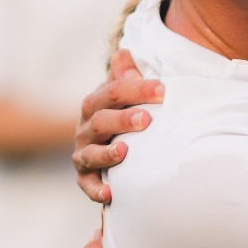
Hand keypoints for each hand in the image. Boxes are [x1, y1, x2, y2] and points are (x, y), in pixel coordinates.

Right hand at [74, 48, 162, 203]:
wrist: (106, 145)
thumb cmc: (122, 115)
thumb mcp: (123, 94)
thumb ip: (125, 76)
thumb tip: (126, 53)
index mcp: (97, 103)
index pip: (114, 91)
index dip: (138, 89)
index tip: (164, 91)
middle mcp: (86, 127)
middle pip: (101, 120)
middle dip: (123, 119)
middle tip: (147, 119)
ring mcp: (84, 152)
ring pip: (91, 152)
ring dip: (107, 153)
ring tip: (125, 152)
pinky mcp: (85, 176)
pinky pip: (87, 184)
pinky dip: (96, 190)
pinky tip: (111, 193)